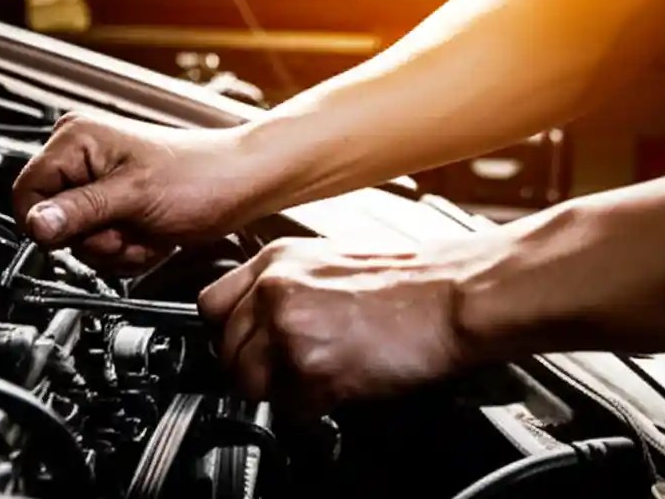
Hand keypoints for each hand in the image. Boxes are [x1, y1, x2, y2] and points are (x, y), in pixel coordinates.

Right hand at [12, 112, 260, 273]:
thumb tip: (35, 225)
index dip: (50, 225)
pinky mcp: (114, 204)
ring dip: (115, 248)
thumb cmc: (200, 176)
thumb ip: (79, 212)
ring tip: (146, 229)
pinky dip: (128, 250)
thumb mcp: (133, 197)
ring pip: (79, 242)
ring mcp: (97, 182)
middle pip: (53, 224)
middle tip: (129, 227)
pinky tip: (152, 234)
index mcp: (74, 139)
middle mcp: (80, 156)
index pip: (26, 195)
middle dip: (96, 239)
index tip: (85, 232)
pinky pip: (102, 245)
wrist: (240, 184)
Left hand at [198, 237, 494, 416]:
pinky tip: (340, 385)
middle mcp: (273, 290)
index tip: (246, 344)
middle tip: (291, 368)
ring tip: (318, 377)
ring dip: (278, 390)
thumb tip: (259, 313)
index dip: (229, 332)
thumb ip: (285, 283)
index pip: (209, 305)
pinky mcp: (312, 369)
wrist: (454, 295)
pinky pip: (288, 407)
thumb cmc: (411, 278)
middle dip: (253, 367)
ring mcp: (289, 329)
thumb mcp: (329, 258)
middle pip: (225, 350)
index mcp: (275, 260)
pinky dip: (311, 407)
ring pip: (248, 383)